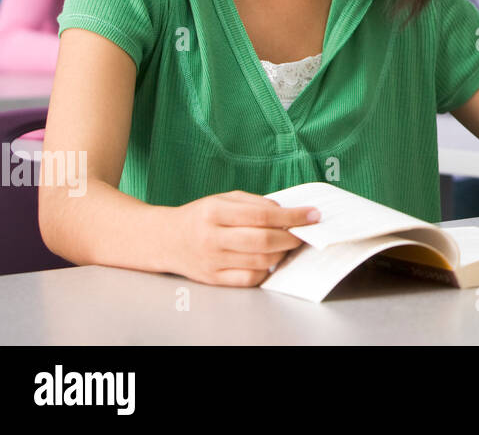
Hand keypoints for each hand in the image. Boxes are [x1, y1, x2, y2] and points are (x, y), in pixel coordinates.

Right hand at [170, 191, 318, 286]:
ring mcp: (212, 261)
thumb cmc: (201, 216)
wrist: (165, 239)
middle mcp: (212, 238)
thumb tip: (287, 213)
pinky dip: (266, 270)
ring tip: (288, 244)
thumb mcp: (224, 199)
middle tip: (305, 232)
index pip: (262, 216)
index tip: (313, 215)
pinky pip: (249, 278)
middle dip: (292, 237)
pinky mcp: (213, 279)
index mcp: (215, 212)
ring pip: (260, 262)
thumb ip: (256, 203)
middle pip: (263, 241)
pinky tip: (270, 259)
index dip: (292, 217)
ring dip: (282, 253)